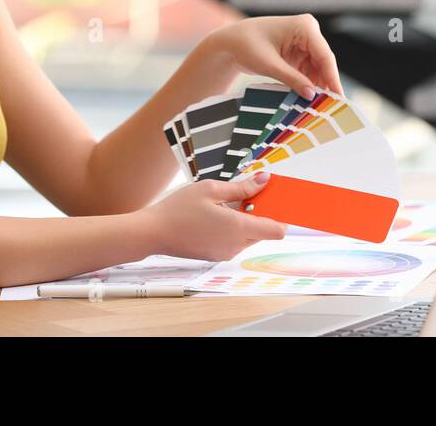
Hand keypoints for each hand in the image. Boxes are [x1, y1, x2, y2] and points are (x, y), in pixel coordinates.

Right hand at [143, 173, 287, 261]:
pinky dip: (233, 230)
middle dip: (261, 214)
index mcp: (238, 228)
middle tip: (246, 195)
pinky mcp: (216, 256)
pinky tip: (215, 216)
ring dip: (245, 221)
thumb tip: (264, 180)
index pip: (277, 231)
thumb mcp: (211, 189)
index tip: (277, 201)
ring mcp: (226, 253)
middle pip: (264, 232)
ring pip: (249, 237)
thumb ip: (241, 187)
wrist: (153, 233)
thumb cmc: (179, 208)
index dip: (282, 217)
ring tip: (224, 205)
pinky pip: (235, 242)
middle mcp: (236, 245)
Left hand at [203, 14, 343, 100]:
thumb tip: (312, 95)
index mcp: (304, 26)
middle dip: (325, 84)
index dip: (332, 78)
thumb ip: (292, 79)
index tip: (338, 97)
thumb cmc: (246, 46)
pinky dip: (307, 83)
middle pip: (323, 63)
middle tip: (330, 107)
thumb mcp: (269, 65)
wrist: (230, 43)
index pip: (324, 55)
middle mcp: (308, 31)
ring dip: (316, 86)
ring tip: (319, 106)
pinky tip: (308, 98)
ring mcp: (304, 41)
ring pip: (318, 68)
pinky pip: (308, 70)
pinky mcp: (299, 52)